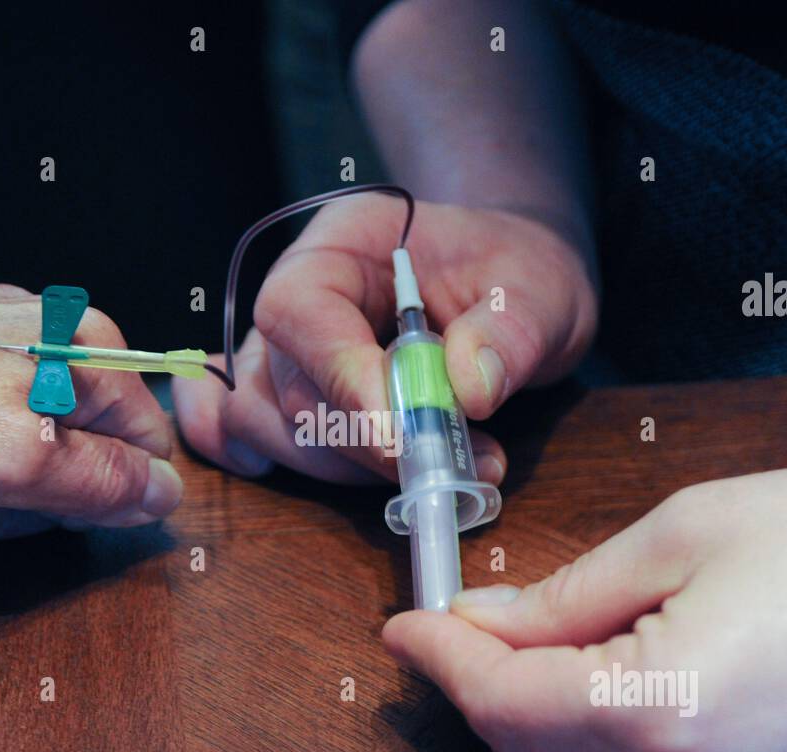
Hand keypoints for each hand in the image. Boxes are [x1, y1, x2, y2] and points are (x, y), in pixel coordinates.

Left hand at [0, 283, 181, 537]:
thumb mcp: (17, 463)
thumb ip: (107, 483)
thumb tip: (167, 496)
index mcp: (88, 344)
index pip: (150, 445)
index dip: (107, 496)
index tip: (49, 508)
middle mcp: (56, 337)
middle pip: (100, 449)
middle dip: (50, 494)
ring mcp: (5, 352)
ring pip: (46, 451)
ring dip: (7, 490)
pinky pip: (0, 440)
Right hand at [173, 196, 595, 482]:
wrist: (510, 293)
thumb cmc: (517, 274)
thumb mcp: (541, 289)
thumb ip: (512, 331)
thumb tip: (469, 389)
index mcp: (345, 243)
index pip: (301, 309)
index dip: (341, 378)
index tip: (400, 436)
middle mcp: (298, 293)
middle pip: (284, 382)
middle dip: (361, 441)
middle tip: (449, 466)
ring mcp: (286, 350)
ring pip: (264, 422)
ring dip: (343, 466)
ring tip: (439, 468)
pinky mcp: (292, 397)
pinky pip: (244, 435)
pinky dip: (284, 464)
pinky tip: (353, 473)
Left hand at [383, 468, 786, 751]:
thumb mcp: (684, 535)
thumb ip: (565, 595)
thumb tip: (484, 620)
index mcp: (662, 716)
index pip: (499, 705)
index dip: (440, 659)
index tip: (406, 624)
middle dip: (478, 686)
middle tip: (464, 620)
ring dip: (532, 716)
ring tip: (533, 639)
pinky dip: (597, 743)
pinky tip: (604, 679)